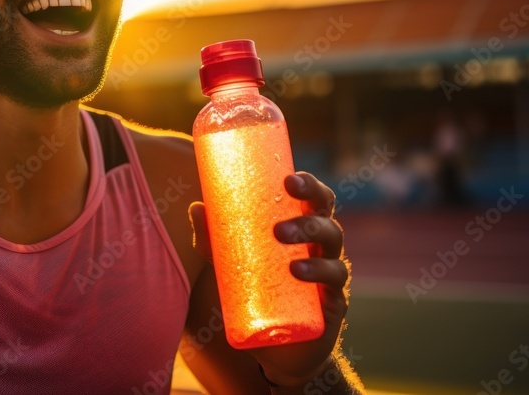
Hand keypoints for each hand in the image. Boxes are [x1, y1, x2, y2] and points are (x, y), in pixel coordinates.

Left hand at [188, 171, 349, 385]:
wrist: (278, 350)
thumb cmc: (259, 294)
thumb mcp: (233, 265)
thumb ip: (214, 240)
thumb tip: (196, 207)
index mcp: (304, 232)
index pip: (315, 200)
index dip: (309, 184)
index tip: (288, 177)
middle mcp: (322, 249)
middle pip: (327, 216)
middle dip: (310, 202)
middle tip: (284, 200)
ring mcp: (330, 275)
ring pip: (332, 245)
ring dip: (308, 234)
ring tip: (280, 235)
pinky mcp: (333, 303)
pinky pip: (332, 282)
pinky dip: (316, 271)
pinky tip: (297, 269)